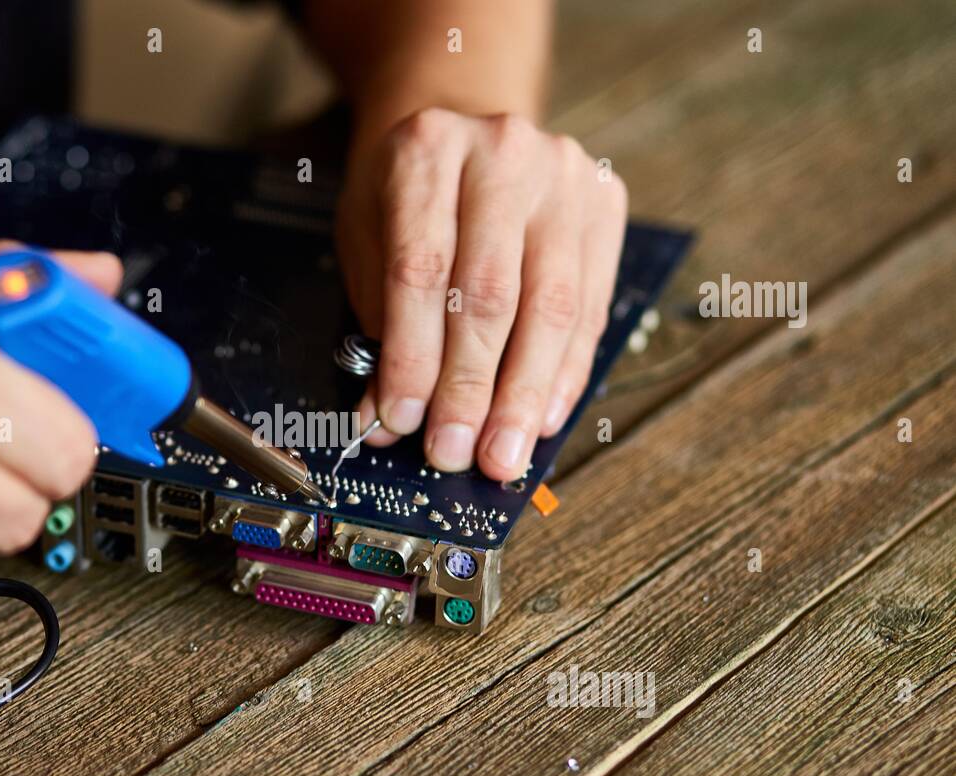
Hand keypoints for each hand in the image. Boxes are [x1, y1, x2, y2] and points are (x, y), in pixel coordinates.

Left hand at [336, 108, 627, 480]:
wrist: (465, 123)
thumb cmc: (406, 195)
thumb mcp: (368, 242)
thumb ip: (379, 325)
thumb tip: (389, 421)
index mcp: (427, 150)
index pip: (421, 270)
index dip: (414, 356)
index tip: (403, 421)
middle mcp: (503, 151)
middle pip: (492, 292)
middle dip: (472, 387)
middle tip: (456, 452)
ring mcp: (564, 175)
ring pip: (552, 306)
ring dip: (525, 395)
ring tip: (503, 454)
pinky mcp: (605, 203)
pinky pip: (589, 307)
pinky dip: (563, 373)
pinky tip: (542, 418)